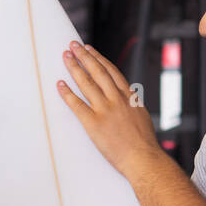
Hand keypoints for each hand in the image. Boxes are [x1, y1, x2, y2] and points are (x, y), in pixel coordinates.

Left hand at [55, 41, 159, 178]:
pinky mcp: (94, 124)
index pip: (111, 71)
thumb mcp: (142, 116)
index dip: (98, 58)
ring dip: (74, 68)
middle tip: (73, 45)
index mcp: (129, 97)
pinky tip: (60, 84)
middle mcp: (116, 100)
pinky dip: (67, 93)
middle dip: (84, 56)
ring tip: (65, 57)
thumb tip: (126, 98)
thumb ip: (131, 104)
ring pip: (86, 83)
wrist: (144, 160)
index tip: (89, 49)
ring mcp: (105, 111)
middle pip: (97, 72)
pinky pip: (77, 105)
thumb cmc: (145, 144)